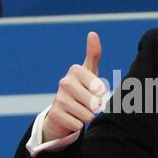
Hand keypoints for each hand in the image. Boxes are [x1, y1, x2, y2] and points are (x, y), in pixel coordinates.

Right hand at [43, 31, 104, 145]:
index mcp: (75, 70)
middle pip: (95, 102)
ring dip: (88, 116)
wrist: (63, 110)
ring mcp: (58, 98)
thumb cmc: (82, 88)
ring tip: (81, 110)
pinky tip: (73, 117)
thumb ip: (93, 54)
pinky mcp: (55, 114)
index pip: (100, 87)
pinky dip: (79, 124)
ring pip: (88, 114)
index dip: (102, 93)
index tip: (98, 91)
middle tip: (90, 103)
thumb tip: (92, 33)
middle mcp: (64, 82)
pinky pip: (78, 124)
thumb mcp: (89, 71)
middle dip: (97, 106)